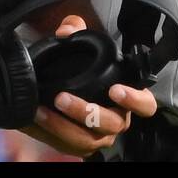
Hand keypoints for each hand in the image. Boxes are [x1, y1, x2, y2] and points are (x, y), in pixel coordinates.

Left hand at [18, 15, 159, 158]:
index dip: (135, 100)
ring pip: (86, 140)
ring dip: (61, 126)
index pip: (145, 104)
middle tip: (61, 98)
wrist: (60, 91)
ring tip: (41, 111)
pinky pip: (65, 146)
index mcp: (126, 98)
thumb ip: (76, 30)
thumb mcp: (80, 46)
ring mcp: (98, 137)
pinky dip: (48, 134)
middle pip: (110, 124)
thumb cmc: (82, 69)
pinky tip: (32, 121)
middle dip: (85, 112)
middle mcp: (116, 120)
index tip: (116, 90)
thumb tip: (66, 31)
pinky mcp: (78, 146)